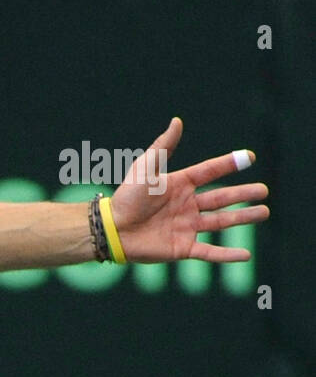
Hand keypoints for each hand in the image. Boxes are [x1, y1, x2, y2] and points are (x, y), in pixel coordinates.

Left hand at [108, 117, 269, 262]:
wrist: (112, 229)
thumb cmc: (126, 197)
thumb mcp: (145, 168)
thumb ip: (163, 147)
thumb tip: (177, 121)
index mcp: (179, 185)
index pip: (209, 172)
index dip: (228, 164)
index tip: (249, 157)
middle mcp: (186, 206)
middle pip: (221, 198)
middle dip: (243, 194)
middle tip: (265, 190)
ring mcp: (186, 227)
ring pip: (221, 222)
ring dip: (243, 218)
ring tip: (264, 212)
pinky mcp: (182, 248)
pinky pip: (209, 252)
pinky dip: (227, 255)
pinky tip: (246, 255)